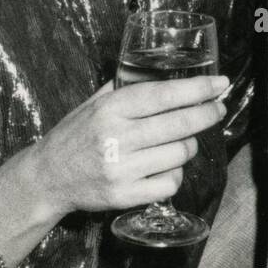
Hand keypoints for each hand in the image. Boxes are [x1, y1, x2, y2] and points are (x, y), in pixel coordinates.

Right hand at [27, 74, 228, 222]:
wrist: (47, 177)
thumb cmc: (76, 134)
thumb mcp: (95, 102)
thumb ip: (127, 87)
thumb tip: (167, 71)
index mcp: (111, 108)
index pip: (164, 95)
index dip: (197, 89)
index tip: (220, 84)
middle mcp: (116, 137)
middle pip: (179, 124)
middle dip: (207, 114)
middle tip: (219, 108)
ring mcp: (121, 169)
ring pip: (179, 154)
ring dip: (189, 145)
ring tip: (182, 140)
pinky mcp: (125, 196)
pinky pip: (170, 183)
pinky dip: (176, 173)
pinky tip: (167, 166)